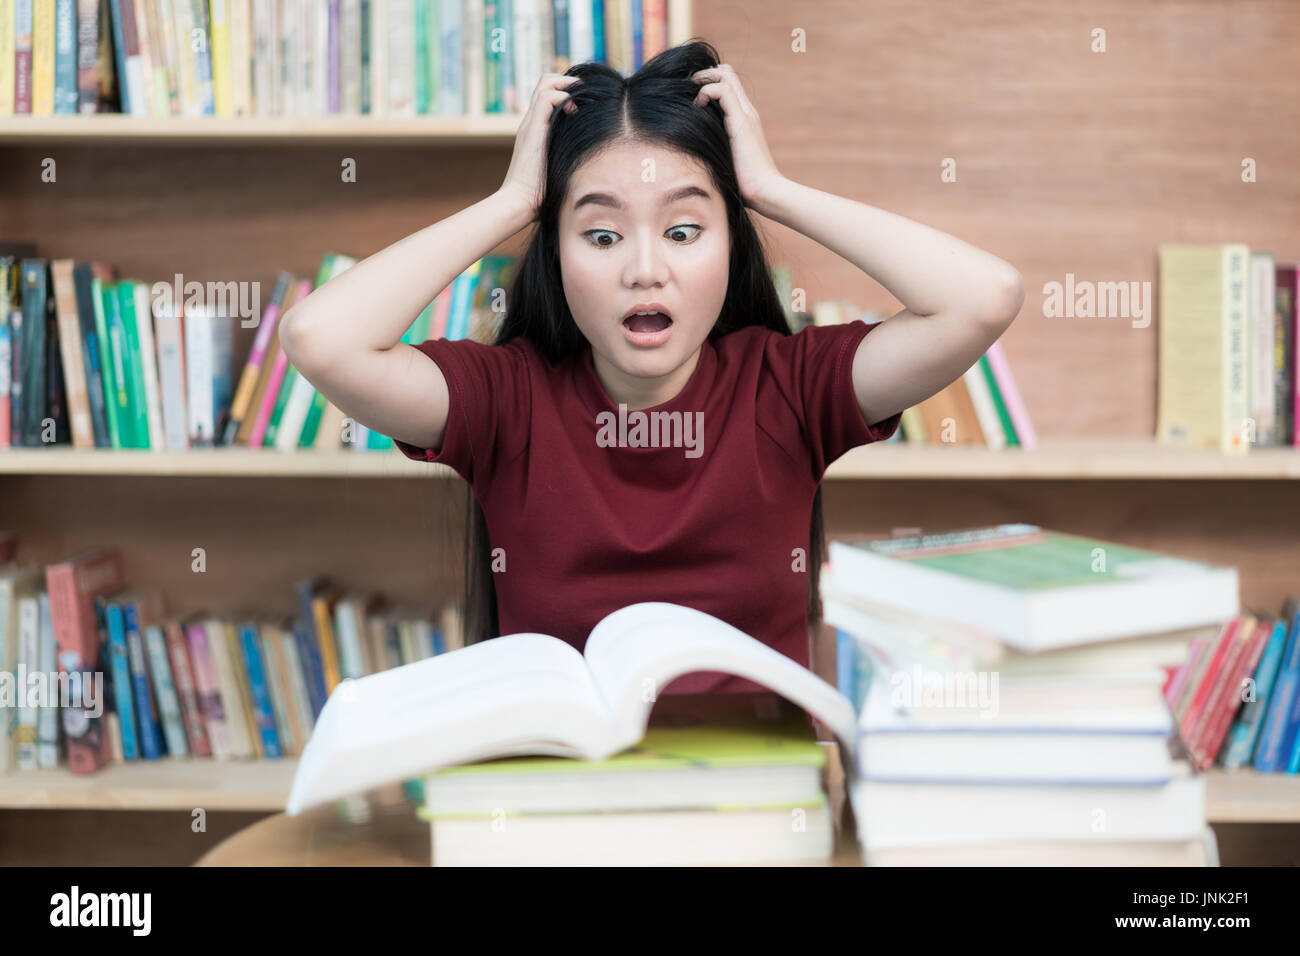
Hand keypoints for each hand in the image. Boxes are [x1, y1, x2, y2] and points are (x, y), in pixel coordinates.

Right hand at [499, 73, 580, 218]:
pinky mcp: (533, 130)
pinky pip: (547, 98)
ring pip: (545, 84)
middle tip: (584, 96)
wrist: (520, 202)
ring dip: (567, 86)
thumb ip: (566, 158)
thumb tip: (588, 160)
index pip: (547, 94)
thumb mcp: (558, 169)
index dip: (566, 90)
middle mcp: (531, 122)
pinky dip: (563, 96)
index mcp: (535, 130)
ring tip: (580, 102)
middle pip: (545, 82)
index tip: (583, 105)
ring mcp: (530, 124)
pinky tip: (574, 112)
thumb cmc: (540, 194)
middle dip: (567, 81)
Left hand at [689, 64, 783, 211]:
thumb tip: (693, 153)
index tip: (690, 96)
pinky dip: (706, 91)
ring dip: (703, 79)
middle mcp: (747, 112)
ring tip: (690, 94)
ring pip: (726, 75)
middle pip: (727, 73)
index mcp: (744, 119)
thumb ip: (715, 150)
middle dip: (704, 75)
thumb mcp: (725, 161)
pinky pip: (723, 91)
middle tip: (687, 89)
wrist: (765, 192)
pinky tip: (697, 107)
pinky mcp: (742, 121)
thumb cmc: (745, 185)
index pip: (728, 85)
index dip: (708, 82)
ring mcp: (746, 114)